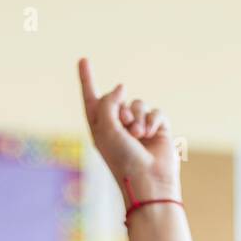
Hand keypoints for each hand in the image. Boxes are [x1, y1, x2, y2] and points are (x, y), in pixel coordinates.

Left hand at [78, 56, 181, 203]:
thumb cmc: (122, 159)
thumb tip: (121, 88)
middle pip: (118, 98)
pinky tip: (151, 135)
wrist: (148, 180)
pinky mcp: (156, 128)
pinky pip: (155, 111)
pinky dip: (152, 121)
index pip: (91, 99)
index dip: (87, 79)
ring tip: (138, 136)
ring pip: (138, 103)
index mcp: (100, 128)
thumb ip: (108, 102)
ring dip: (137, 118)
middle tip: (125, 130)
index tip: (83, 59)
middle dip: (122, 110)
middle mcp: (118, 126)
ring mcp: (138, 127)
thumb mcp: (106, 129)